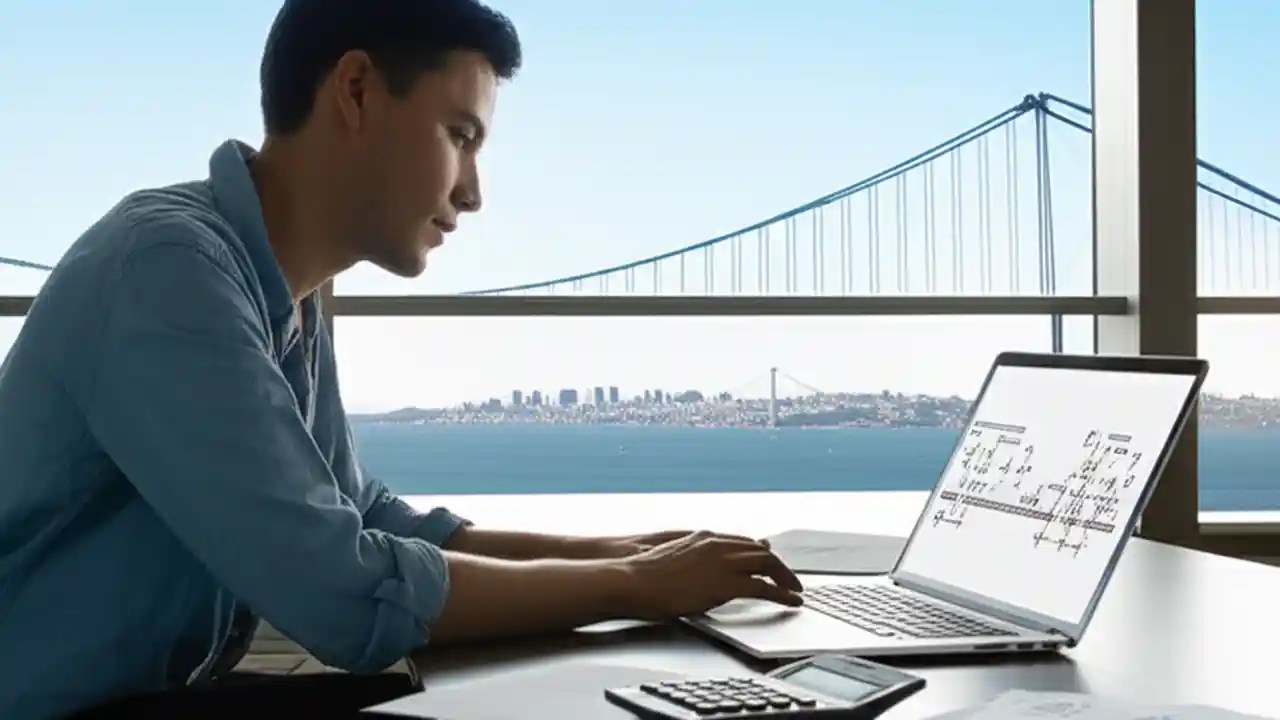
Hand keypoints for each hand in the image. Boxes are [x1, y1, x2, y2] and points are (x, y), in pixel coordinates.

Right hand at [621, 531, 802, 619]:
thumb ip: (690, 558)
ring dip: (785, 577)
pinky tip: (791, 600)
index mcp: (703, 538)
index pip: (740, 541)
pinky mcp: (726, 583)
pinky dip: (782, 593)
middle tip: (789, 577)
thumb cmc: (644, 575)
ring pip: (766, 565)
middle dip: (777, 565)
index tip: (769, 558)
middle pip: (758, 551)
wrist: (632, 580)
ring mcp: (723, 562)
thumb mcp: (670, 557)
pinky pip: (764, 588)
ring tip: (795, 589)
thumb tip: (698, 569)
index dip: (758, 552)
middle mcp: (717, 545)